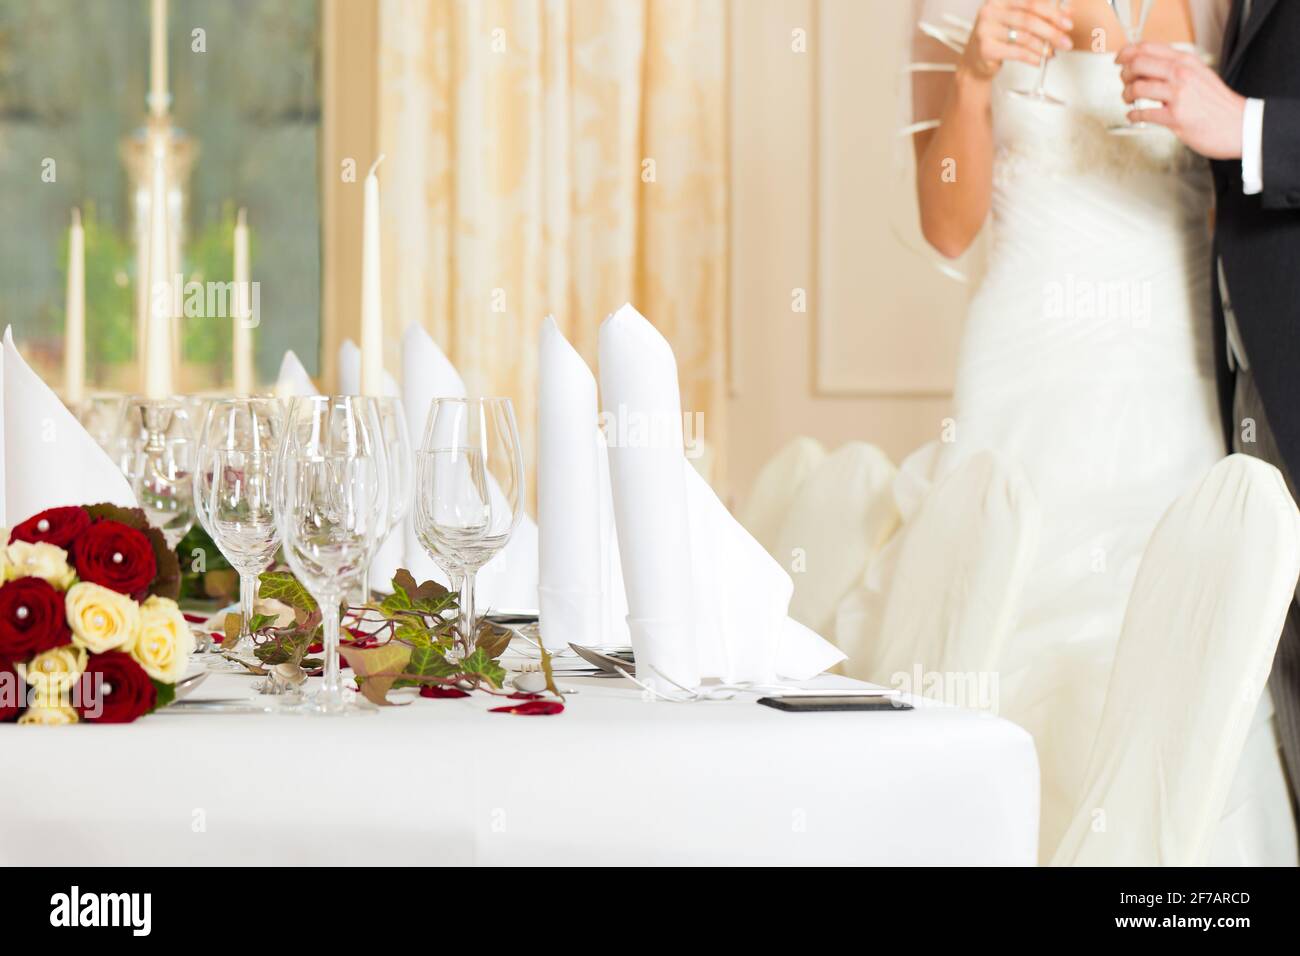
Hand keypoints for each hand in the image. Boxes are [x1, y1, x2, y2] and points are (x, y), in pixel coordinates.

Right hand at [963, 0, 1073, 80]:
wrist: (975, 60)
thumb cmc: (999, 36)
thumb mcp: (1016, 19)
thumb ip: (1038, 13)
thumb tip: (1067, 10)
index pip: (1031, 2)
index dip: (1052, 11)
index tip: (1068, 21)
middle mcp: (990, 10)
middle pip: (1029, 19)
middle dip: (1051, 31)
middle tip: (1066, 41)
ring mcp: (985, 29)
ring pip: (1024, 37)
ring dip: (1043, 47)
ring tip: (1053, 53)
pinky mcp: (985, 48)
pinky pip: (1016, 52)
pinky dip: (1032, 57)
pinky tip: (1040, 61)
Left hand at [1117, 42, 1246, 158]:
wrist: (1240, 124)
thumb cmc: (1217, 103)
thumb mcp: (1199, 74)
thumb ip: (1175, 68)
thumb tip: (1146, 66)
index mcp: (1186, 61)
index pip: (1148, 48)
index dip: (1127, 53)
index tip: (1119, 59)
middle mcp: (1181, 74)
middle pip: (1138, 64)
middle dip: (1124, 74)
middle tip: (1124, 82)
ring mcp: (1178, 95)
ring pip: (1137, 87)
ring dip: (1126, 95)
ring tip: (1129, 99)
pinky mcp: (1175, 117)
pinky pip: (1143, 113)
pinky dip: (1133, 114)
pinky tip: (1134, 115)